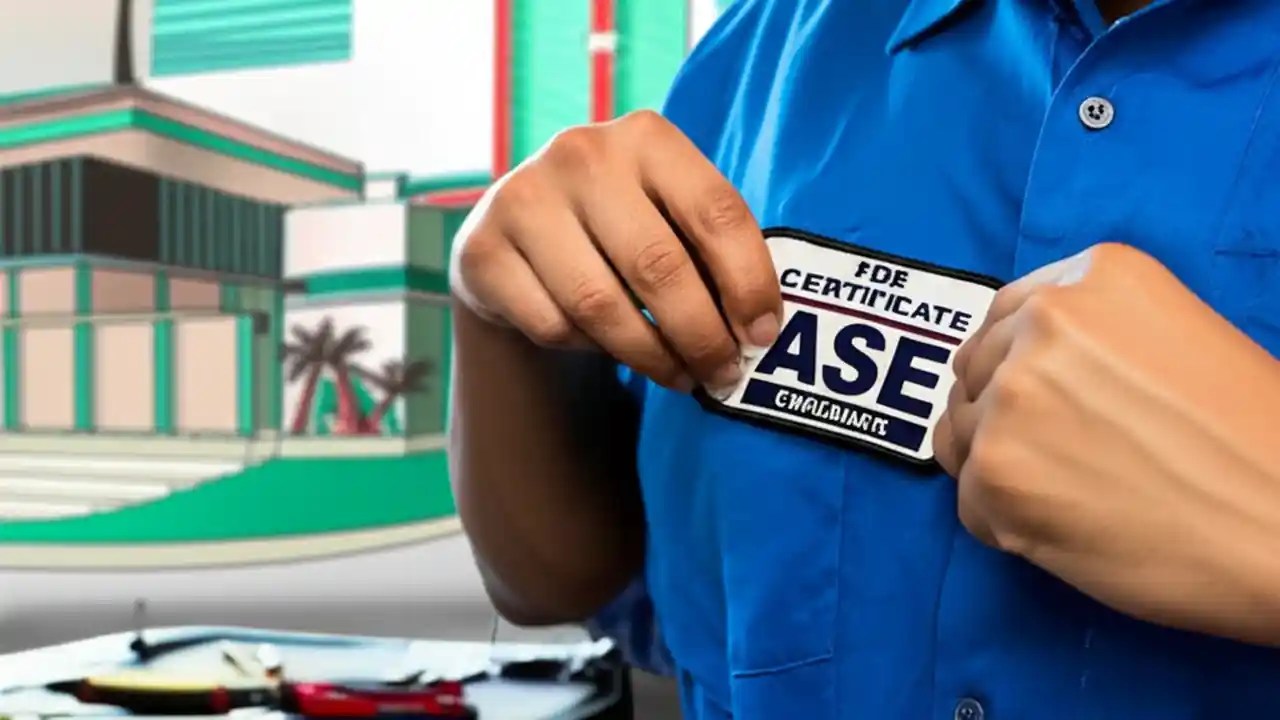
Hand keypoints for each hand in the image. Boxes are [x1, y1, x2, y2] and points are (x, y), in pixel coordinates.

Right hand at [451, 111, 782, 393]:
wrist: (513, 234)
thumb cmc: (619, 226)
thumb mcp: (666, 211)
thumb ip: (709, 248)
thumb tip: (761, 327)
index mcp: (645, 136)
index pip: (715, 212)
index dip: (749, 282)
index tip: (763, 334)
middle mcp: (581, 155)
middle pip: (659, 266)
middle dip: (702, 335)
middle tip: (724, 374)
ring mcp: (523, 199)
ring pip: (602, 306)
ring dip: (652, 356)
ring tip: (681, 376)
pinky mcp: (483, 251)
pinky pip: (554, 326)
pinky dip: (590, 349)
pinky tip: (607, 346)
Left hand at [934, 243, 1279, 643]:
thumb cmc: (1256, 445)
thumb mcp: (1179, 339)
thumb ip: (1091, 337)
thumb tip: (1013, 366)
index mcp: (1095, 277)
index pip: (1005, 316)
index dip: (1016, 365)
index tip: (1044, 400)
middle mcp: (1044, 323)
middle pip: (975, 372)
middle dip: (1004, 415)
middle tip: (1068, 458)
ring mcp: (1012, 397)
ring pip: (961, 434)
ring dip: (1000, 467)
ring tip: (1075, 493)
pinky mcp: (996, 472)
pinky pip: (969, 502)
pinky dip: (1005, 524)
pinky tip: (1070, 529)